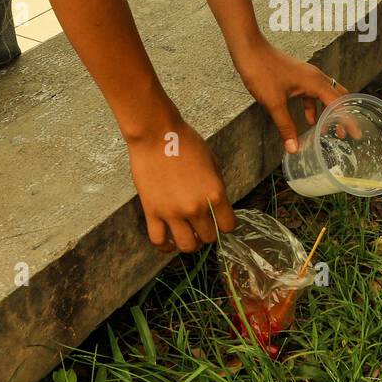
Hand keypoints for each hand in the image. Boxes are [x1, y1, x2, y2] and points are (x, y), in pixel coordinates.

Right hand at [126, 115, 236, 253]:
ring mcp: (172, 212)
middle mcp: (195, 207)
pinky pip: (159, 240)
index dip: (226, 225)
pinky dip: (165, 246)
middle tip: (203, 226)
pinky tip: (169, 242)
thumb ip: (216, 187)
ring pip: (186, 246)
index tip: (221, 221)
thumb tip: (218, 206)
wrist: (156, 134)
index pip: (229, 226)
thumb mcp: (212, 163)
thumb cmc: (186, 143)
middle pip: (208, 237)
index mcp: (215, 194)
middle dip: (208, 233)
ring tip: (188, 235)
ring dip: (190, 243)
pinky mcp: (152, 212)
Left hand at [231, 38, 346, 153]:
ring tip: (329, 129)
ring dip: (329, 111)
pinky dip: (313, 107)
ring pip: (325, 95)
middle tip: (345, 133)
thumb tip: (293, 147)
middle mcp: (315, 77)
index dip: (348, 119)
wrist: (249, 49)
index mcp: (315, 82)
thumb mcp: (274, 102)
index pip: (339, 103)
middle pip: (337, 96)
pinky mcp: (297, 76)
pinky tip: (309, 119)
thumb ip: (285, 125)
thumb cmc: (262, 70)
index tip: (355, 134)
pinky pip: (312, 93)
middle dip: (343, 115)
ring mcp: (306, 75)